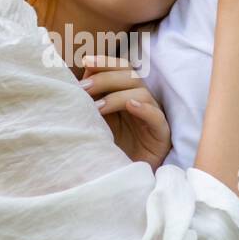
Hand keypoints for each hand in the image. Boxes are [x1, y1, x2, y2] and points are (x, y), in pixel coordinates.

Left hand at [78, 53, 170, 171]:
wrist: (121, 178)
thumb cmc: (108, 147)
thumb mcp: (95, 121)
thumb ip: (90, 99)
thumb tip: (77, 77)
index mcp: (127, 93)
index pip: (121, 68)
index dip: (105, 62)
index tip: (85, 62)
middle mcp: (142, 101)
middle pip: (131, 77)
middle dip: (105, 78)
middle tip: (83, 89)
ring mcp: (153, 117)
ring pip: (142, 93)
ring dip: (117, 96)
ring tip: (96, 107)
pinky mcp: (161, 135)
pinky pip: (157, 117)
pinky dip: (144, 109)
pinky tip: (130, 106)